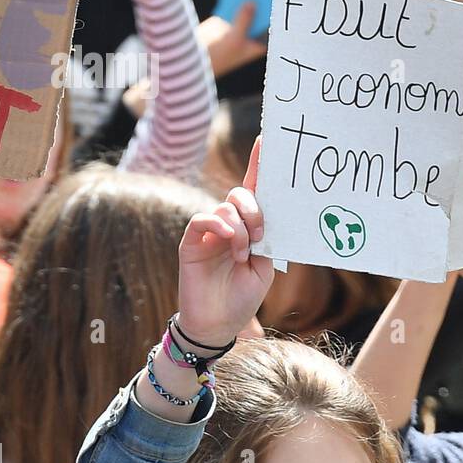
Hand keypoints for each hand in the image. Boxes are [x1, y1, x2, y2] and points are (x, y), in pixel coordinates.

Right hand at [178, 137, 273, 346]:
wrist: (219, 324)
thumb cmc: (243, 296)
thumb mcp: (265, 266)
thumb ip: (268, 239)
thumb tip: (270, 217)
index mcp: (248, 228)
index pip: (254, 190)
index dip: (258, 164)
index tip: (265, 139)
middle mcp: (228, 225)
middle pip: (240, 194)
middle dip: (254, 208)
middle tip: (260, 233)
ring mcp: (208, 233)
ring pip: (224, 208)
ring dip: (240, 228)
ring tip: (243, 254)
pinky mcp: (191, 243)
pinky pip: (202, 219)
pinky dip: (218, 226)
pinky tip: (228, 240)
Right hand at [199, 3, 267, 77]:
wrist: (197, 57)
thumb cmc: (220, 57)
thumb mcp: (235, 38)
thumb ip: (244, 20)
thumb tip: (252, 2)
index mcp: (259, 44)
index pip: (271, 25)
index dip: (274, 10)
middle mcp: (252, 34)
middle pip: (260, 14)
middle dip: (261, 0)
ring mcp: (240, 26)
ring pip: (247, 8)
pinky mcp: (227, 20)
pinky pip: (233, 5)